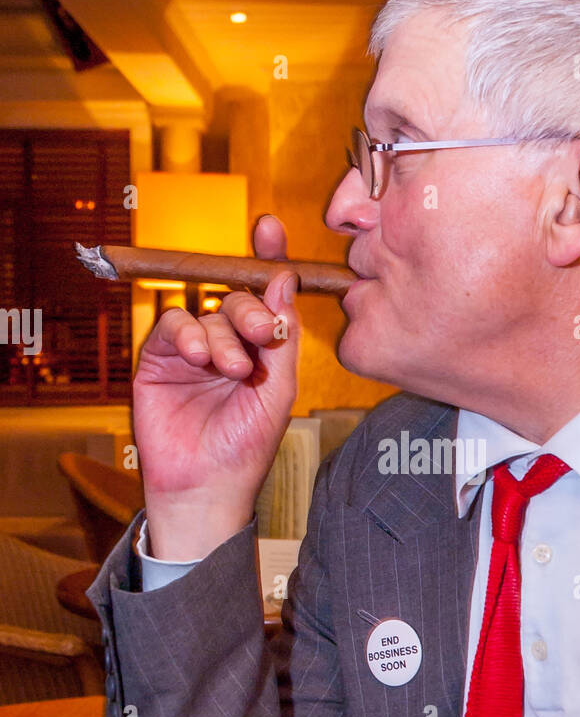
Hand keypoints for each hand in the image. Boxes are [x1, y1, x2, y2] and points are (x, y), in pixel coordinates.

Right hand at [133, 214, 299, 558]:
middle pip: (237, 300)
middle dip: (251, 311)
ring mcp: (193, 351)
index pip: (266, 297)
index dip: (267, 260)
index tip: (269, 230)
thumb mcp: (278, 392)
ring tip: (231, 369)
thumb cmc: (246, 449)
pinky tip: (200, 358)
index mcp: (262, 351)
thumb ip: (282, 338)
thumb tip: (284, 279)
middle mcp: (229, 344)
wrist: (206, 487)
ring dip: (222, 336)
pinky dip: (188, 335)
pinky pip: (172, 326)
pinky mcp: (159, 359)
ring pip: (207, 313)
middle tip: (265, 334)